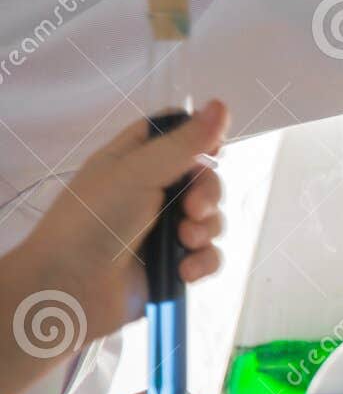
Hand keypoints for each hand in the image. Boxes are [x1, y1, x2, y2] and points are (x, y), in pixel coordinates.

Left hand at [11, 98, 229, 341]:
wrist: (68, 289)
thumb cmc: (94, 221)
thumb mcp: (137, 173)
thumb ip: (184, 143)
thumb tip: (222, 104)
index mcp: (134, 161)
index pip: (175, 134)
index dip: (200, 137)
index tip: (212, 147)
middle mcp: (151, 191)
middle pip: (204, 178)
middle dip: (208, 194)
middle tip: (193, 210)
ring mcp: (163, 230)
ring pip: (211, 218)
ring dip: (206, 230)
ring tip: (185, 243)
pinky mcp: (173, 265)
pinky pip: (208, 255)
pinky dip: (203, 262)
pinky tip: (184, 272)